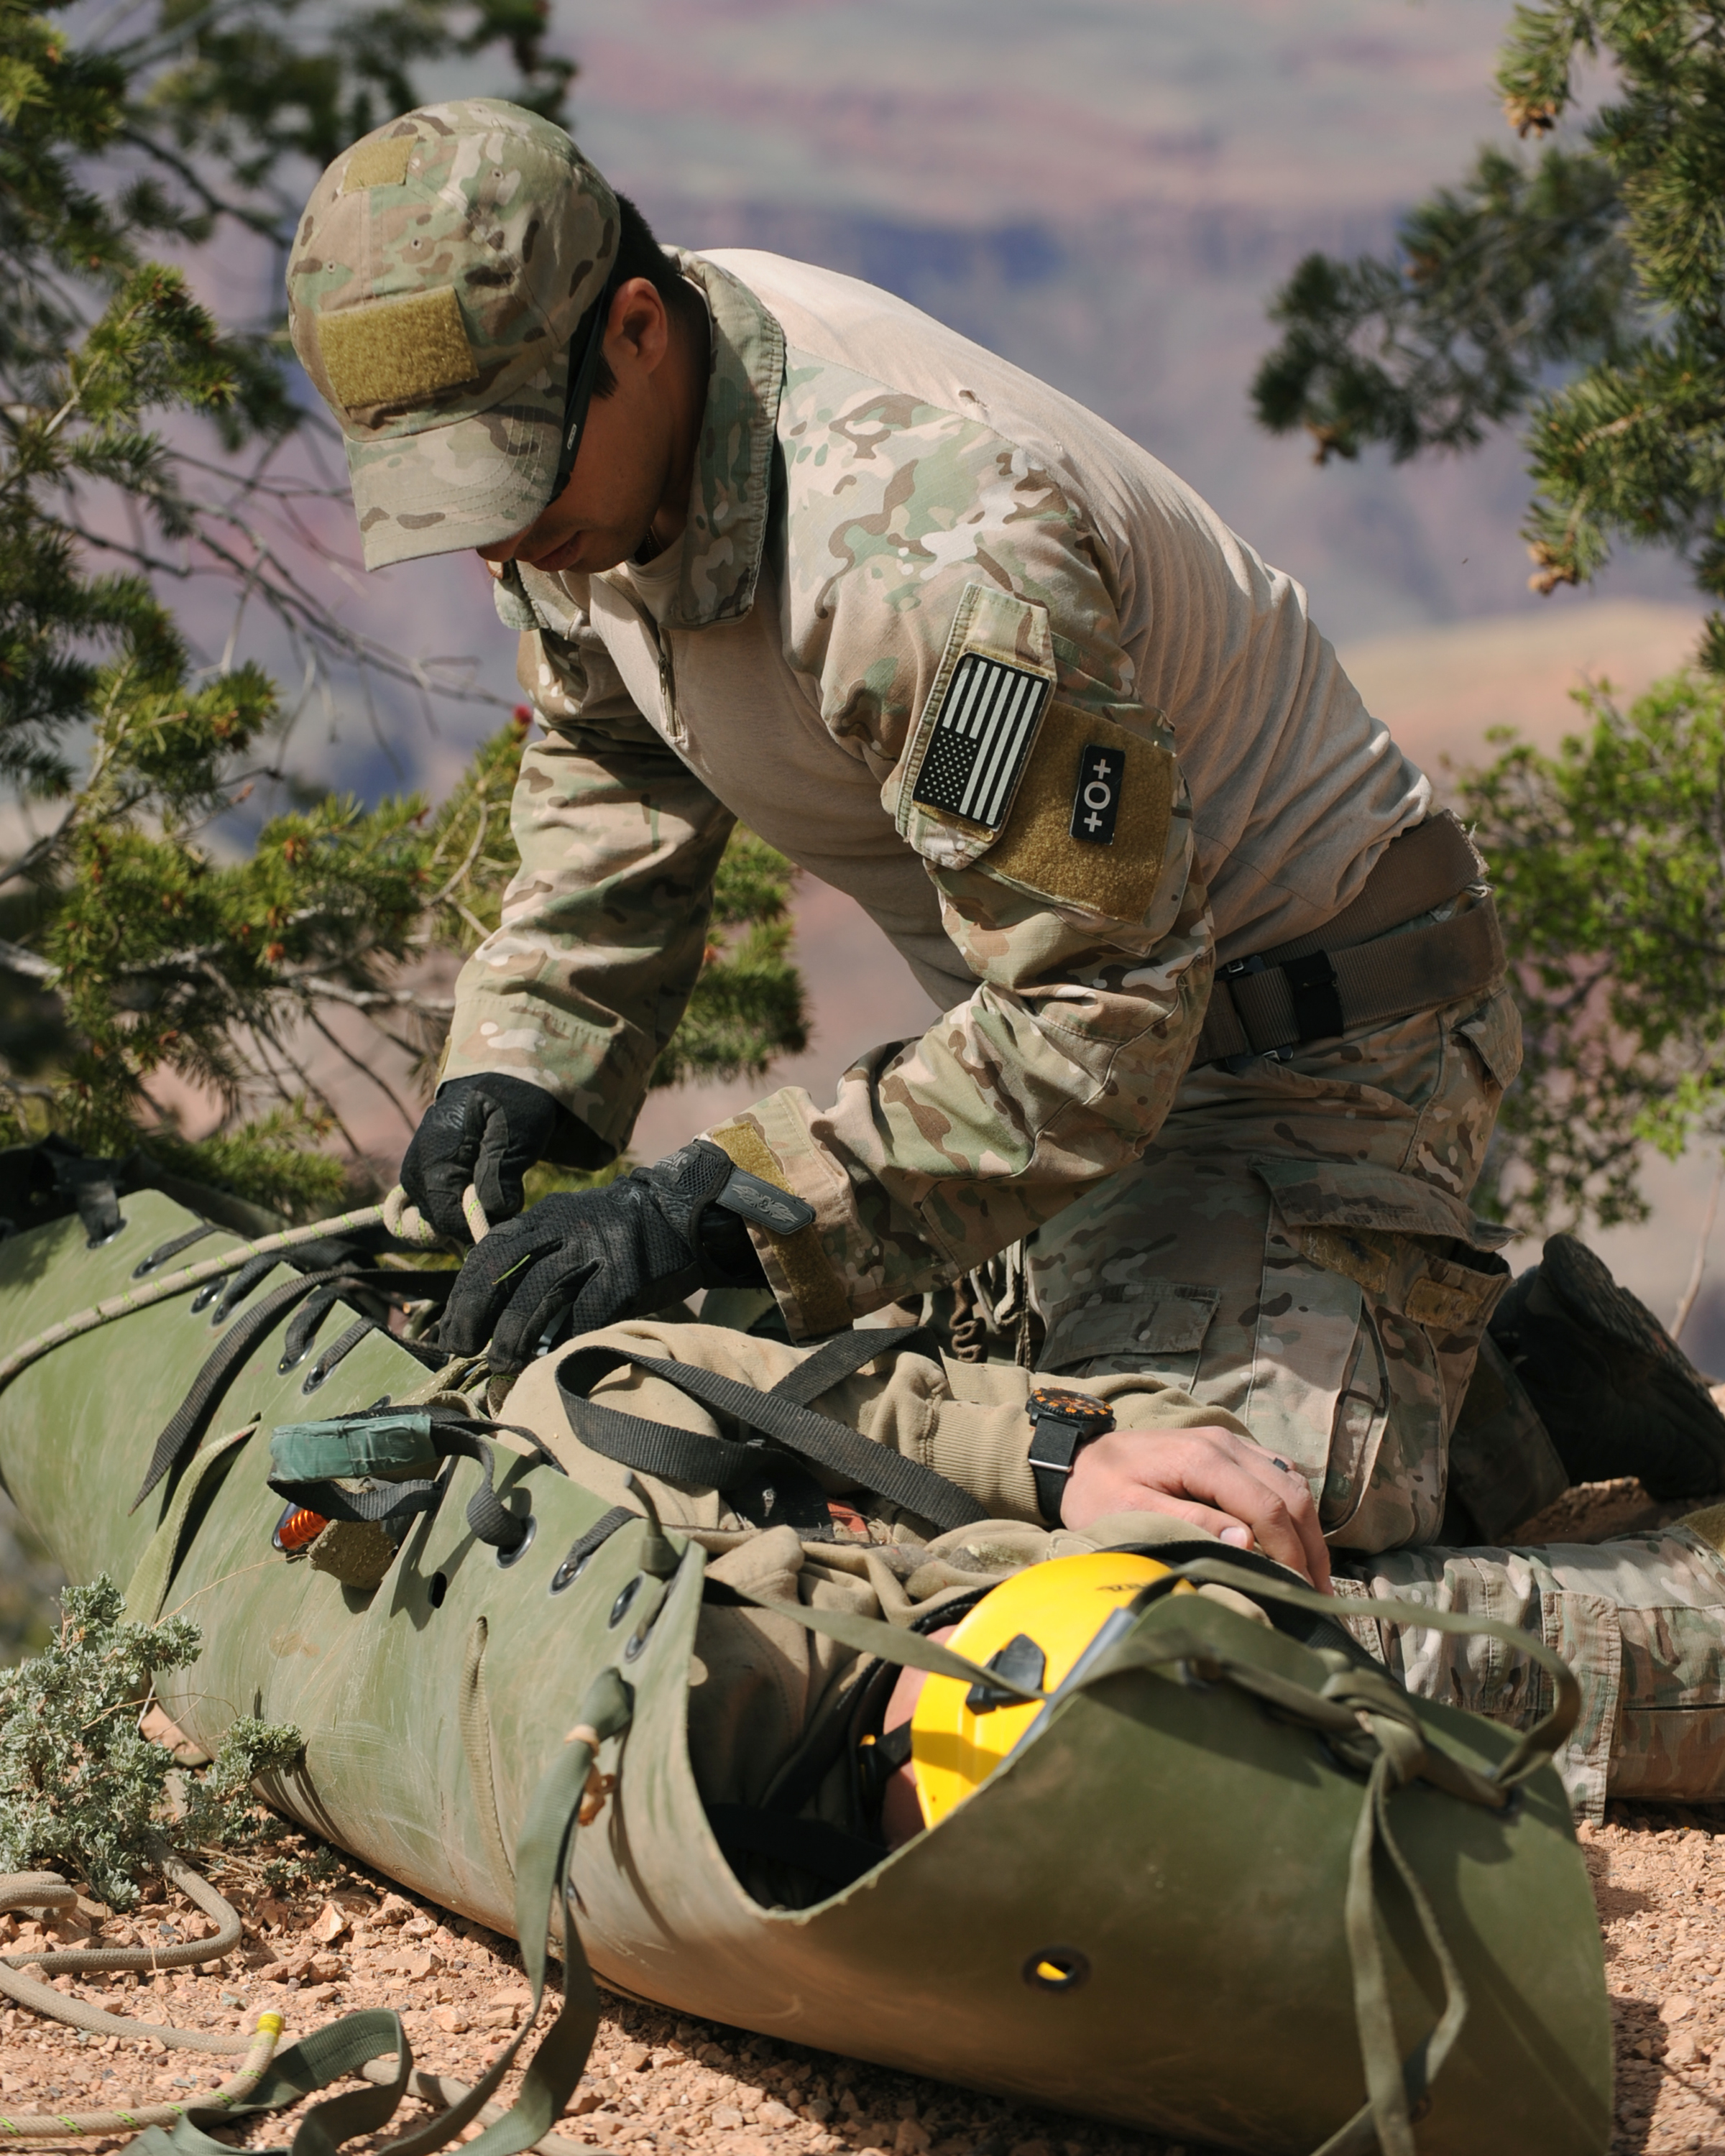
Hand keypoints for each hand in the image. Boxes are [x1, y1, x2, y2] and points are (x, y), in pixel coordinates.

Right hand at [399, 1074, 560, 1242]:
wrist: (500, 1082)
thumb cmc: (512, 1103)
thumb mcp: (518, 1130)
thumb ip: (503, 1170)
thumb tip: (495, 1208)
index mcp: (432, 1157)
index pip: (447, 1218)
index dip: (481, 1225)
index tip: (511, 1211)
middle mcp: (415, 1169)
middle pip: (443, 1224)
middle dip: (478, 1219)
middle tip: (510, 1196)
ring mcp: (416, 1176)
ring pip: (442, 1220)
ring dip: (472, 1213)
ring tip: (500, 1186)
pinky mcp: (424, 1179)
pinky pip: (440, 1209)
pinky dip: (464, 1207)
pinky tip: (486, 1189)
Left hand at [439, 1138, 766, 1372]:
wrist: (679, 1216)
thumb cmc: (615, 1231)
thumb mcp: (566, 1224)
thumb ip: (530, 1252)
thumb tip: (486, 1302)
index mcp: (543, 1217)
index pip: (487, 1254)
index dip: (463, 1295)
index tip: (451, 1330)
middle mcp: (563, 1231)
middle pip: (504, 1276)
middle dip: (476, 1318)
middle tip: (465, 1351)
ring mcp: (594, 1254)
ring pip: (538, 1299)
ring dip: (514, 1339)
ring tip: (502, 1365)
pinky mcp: (623, 1279)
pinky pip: (583, 1317)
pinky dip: (561, 1342)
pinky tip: (548, 1361)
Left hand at [1062, 1426, 1331, 1590]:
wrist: (1078, 1456)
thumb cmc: (1097, 1491)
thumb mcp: (1131, 1512)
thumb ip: (1189, 1522)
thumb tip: (1247, 1539)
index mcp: (1203, 1459)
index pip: (1268, 1505)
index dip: (1291, 1550)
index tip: (1301, 1590)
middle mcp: (1225, 1444)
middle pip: (1291, 1492)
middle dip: (1310, 1544)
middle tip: (1319, 1592)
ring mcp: (1229, 1442)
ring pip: (1290, 1481)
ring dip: (1306, 1527)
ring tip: (1312, 1573)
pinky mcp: (1226, 1450)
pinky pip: (1275, 1474)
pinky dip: (1292, 1507)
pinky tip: (1291, 1538)